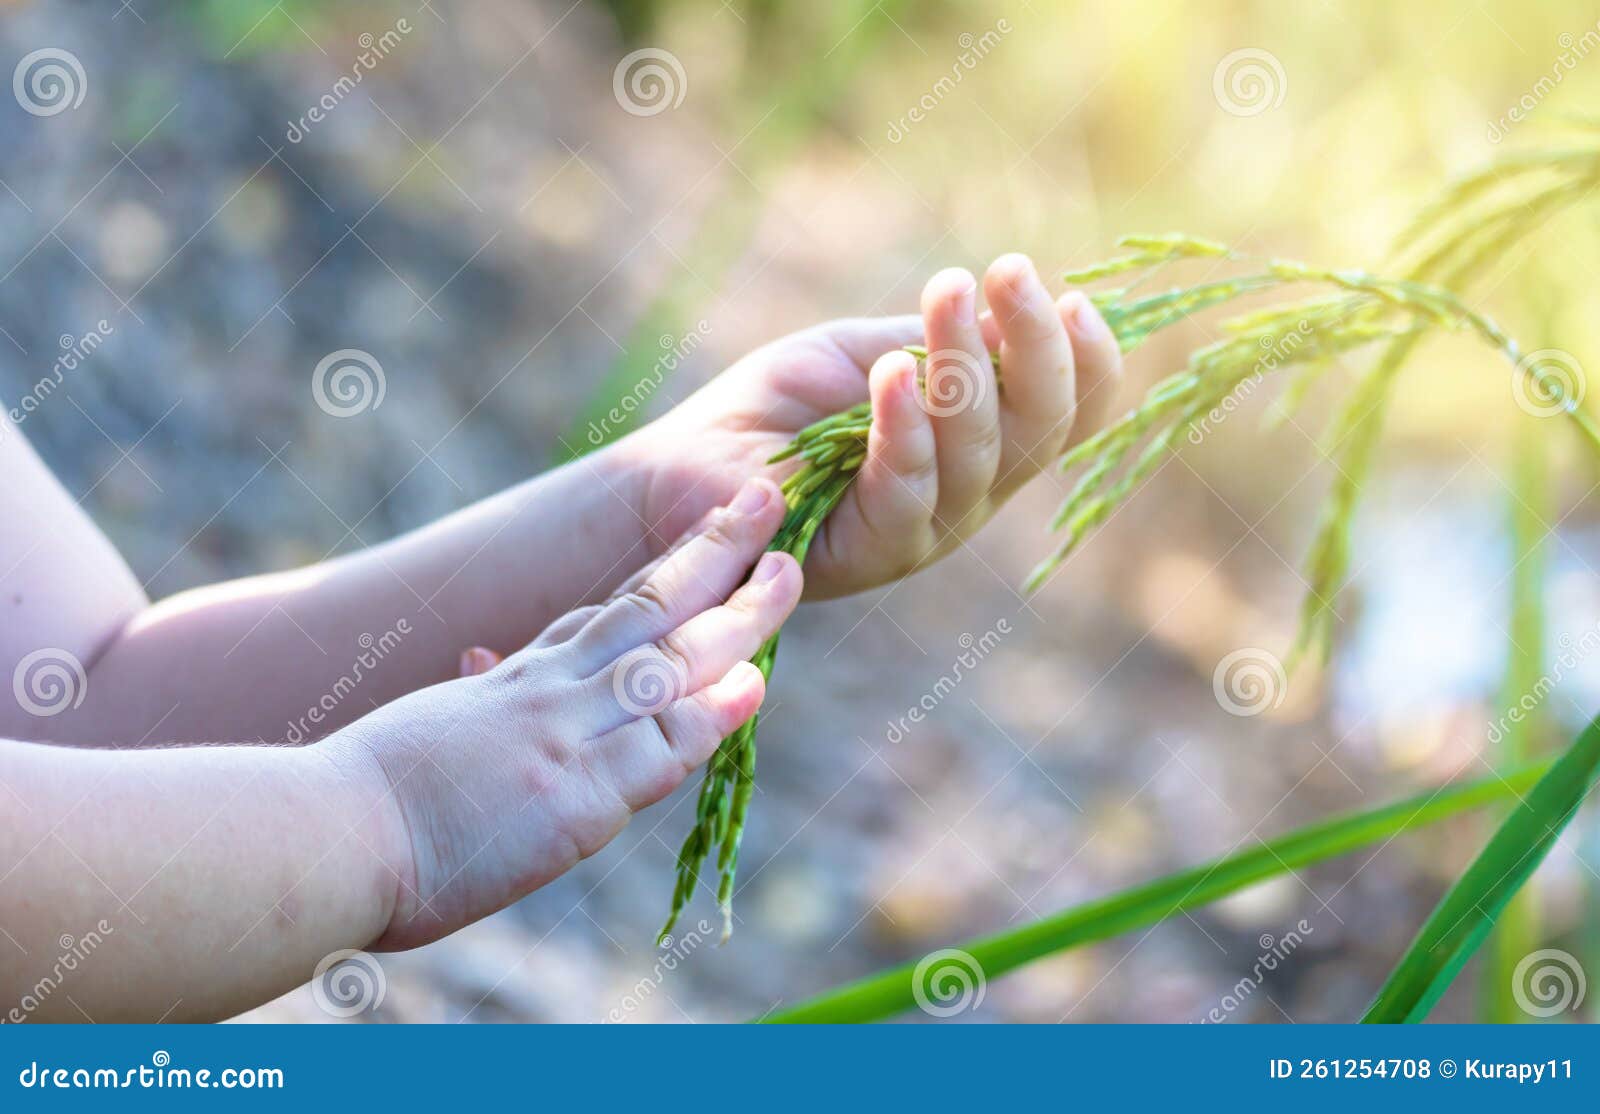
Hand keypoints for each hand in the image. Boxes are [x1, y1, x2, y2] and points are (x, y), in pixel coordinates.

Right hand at [333, 477, 800, 950]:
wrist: (323, 834)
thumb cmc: (353, 800)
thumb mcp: (424, 733)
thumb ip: (471, 696)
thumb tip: (476, 657)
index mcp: (510, 681)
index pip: (604, 615)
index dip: (666, 576)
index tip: (710, 540)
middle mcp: (546, 691)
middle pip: (648, 605)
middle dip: (715, 552)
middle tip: (768, 498)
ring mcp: (563, 735)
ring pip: (667, 658)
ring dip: (736, 614)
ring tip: (790, 569)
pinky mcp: (573, 794)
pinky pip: (656, 748)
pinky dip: (709, 715)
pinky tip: (753, 684)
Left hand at [627, 254, 1123, 597]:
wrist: (689, 466)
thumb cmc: (780, 409)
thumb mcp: (870, 352)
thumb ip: (942, 342)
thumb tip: (1022, 303)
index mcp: (984, 444)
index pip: (1070, 415)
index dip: (1089, 363)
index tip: (1074, 296)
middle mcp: (973, 492)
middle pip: (1042, 429)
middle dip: (1035, 344)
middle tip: (1008, 270)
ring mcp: (930, 527)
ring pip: (980, 450)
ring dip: (965, 364)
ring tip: (947, 289)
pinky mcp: (873, 549)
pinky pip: (907, 485)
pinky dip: (902, 423)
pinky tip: (890, 371)